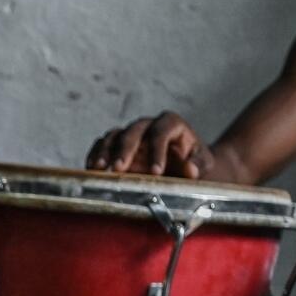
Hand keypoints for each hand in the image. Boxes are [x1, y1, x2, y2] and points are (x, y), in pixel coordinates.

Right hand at [86, 113, 214, 178]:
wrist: (182, 166)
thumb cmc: (193, 162)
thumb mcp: (203, 163)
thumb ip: (199, 164)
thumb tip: (190, 170)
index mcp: (171, 124)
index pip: (161, 132)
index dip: (157, 151)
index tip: (156, 172)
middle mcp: (148, 125)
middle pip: (133, 131)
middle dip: (125, 150)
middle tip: (119, 169)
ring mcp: (131, 134)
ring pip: (114, 136)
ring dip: (105, 151)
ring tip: (99, 169)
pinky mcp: (117, 145)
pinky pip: (103, 145)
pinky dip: (96, 155)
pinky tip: (92, 170)